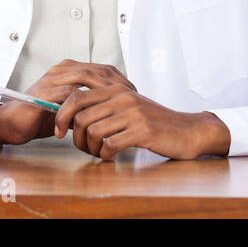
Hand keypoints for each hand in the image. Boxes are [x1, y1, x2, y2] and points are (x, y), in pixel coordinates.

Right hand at [0, 60, 135, 145]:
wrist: (15, 123)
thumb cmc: (43, 116)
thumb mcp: (72, 108)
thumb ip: (88, 103)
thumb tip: (114, 107)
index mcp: (69, 69)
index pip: (102, 69)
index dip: (120, 80)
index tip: (134, 93)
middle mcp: (62, 70)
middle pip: (97, 71)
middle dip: (117, 85)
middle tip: (131, 99)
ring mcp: (53, 79)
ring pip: (85, 80)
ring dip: (103, 93)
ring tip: (117, 106)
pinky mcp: (45, 92)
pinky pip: (69, 95)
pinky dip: (85, 105)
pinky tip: (97, 115)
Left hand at [54, 85, 231, 160]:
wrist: (188, 130)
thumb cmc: (156, 122)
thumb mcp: (129, 106)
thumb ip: (105, 106)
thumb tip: (74, 114)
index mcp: (116, 89)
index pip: (76, 96)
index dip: (62, 114)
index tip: (59, 130)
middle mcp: (122, 97)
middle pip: (79, 114)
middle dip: (73, 135)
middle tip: (79, 146)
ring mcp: (132, 113)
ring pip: (92, 131)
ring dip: (89, 148)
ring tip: (96, 153)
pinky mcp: (142, 131)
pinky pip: (109, 145)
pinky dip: (104, 155)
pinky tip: (110, 157)